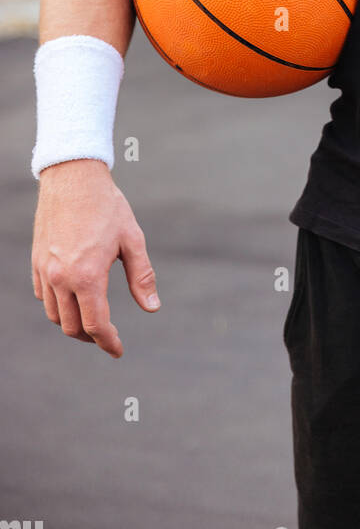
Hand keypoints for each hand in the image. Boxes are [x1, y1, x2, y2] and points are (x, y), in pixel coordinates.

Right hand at [32, 159, 159, 357]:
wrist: (73, 177)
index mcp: (87, 276)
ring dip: (72, 324)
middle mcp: (61, 278)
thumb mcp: (132, 240)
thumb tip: (152, 307)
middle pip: (72, 326)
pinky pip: (43, 296)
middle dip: (91, 337)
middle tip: (107, 337)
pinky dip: (57, 305)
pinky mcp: (37, 261)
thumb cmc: (108, 206)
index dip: (108, 342)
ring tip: (91, 322)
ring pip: (55, 314)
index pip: (96, 324)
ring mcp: (45, 270)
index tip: (117, 350)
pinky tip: (71, 300)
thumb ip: (142, 276)